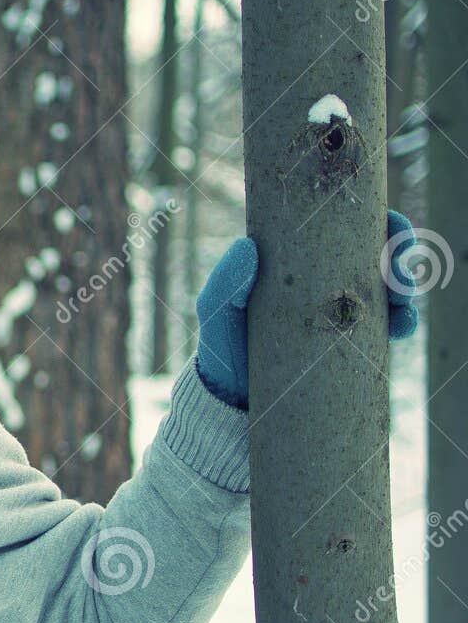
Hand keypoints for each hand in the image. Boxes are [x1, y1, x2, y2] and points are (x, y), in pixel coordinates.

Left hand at [194, 209, 421, 409]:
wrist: (232, 398)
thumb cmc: (223, 345)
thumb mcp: (217, 311)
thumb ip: (225, 283)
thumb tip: (247, 248)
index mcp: (299, 262)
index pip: (345, 231)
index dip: (379, 223)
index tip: (392, 226)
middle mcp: (327, 282)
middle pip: (377, 255)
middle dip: (400, 253)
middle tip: (398, 268)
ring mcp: (343, 313)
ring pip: (390, 289)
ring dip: (405, 286)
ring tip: (400, 298)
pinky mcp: (353, 344)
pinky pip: (389, 328)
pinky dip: (403, 322)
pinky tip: (401, 325)